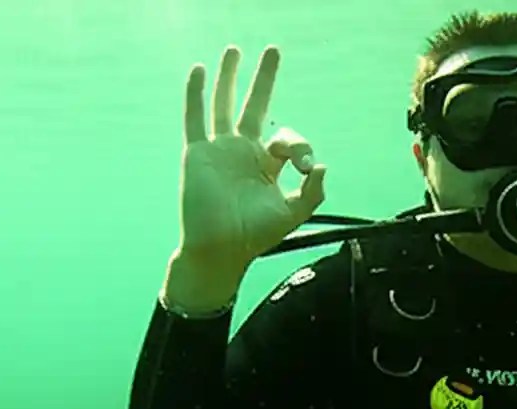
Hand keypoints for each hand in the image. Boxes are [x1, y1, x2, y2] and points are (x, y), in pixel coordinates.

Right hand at [180, 45, 326, 264]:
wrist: (220, 250)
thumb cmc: (255, 236)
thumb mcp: (293, 214)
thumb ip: (312, 192)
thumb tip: (321, 165)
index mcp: (268, 164)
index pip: (288, 139)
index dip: (301, 146)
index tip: (305, 168)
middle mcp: (244, 151)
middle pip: (256, 105)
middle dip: (265, 79)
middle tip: (273, 50)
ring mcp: (220, 150)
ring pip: (225, 104)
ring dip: (230, 77)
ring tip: (234, 50)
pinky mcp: (198, 153)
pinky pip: (195, 118)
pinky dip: (196, 94)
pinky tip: (199, 70)